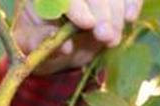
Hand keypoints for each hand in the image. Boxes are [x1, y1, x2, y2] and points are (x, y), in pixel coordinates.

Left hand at [14, 0, 142, 74]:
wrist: (54, 42)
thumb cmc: (35, 40)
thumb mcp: (27, 44)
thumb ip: (38, 42)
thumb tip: (64, 47)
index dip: (77, 7)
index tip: (88, 24)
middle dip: (102, 12)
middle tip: (106, 36)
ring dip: (116, 12)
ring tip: (112, 38)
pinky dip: (131, 1)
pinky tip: (131, 17)